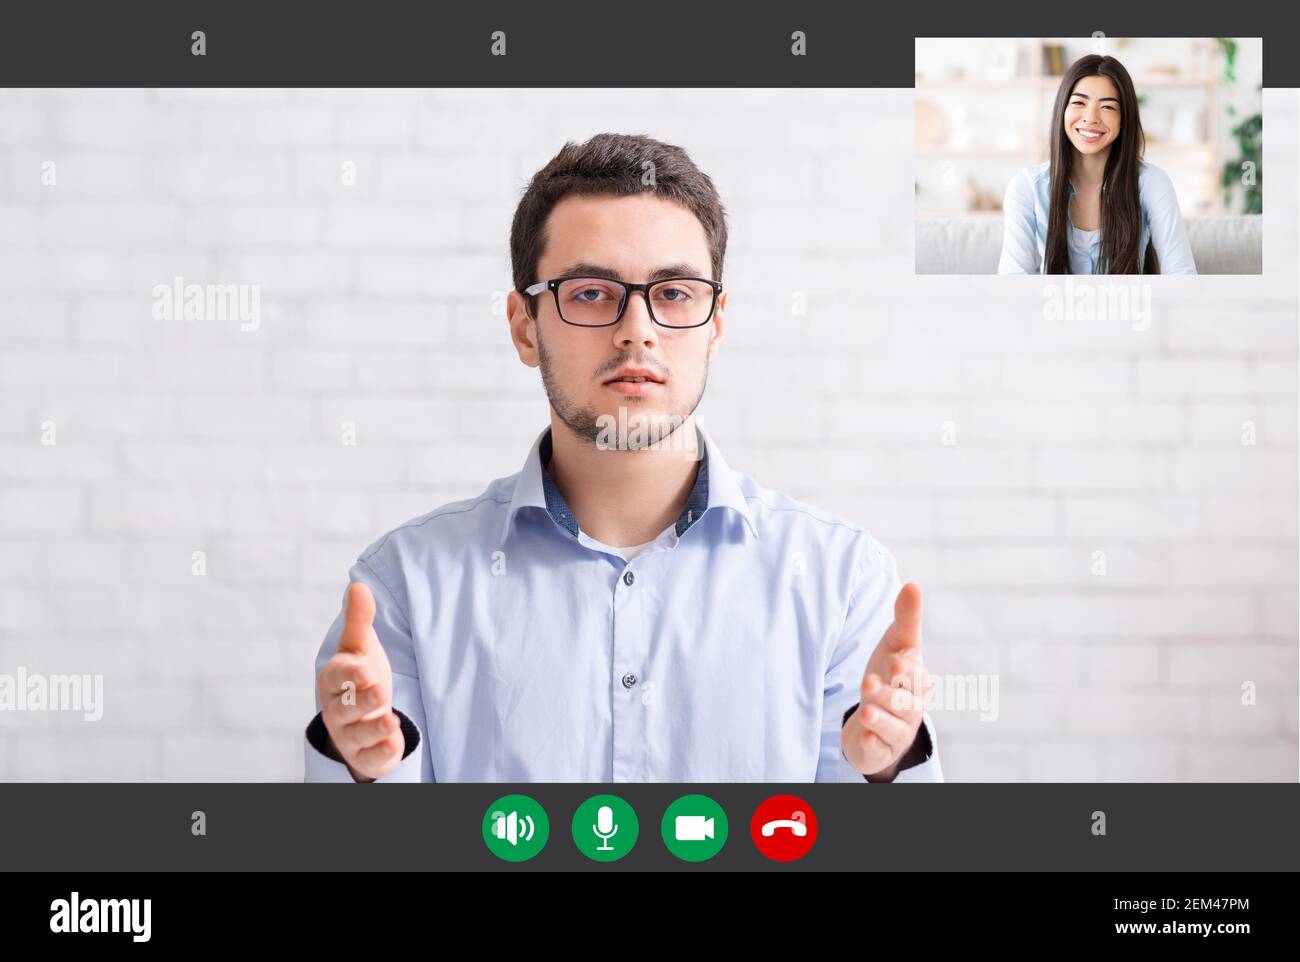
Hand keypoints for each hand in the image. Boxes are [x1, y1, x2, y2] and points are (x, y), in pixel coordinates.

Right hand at [318, 582, 403, 781]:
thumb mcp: (360, 647)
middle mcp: (337, 709)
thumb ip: (359, 620)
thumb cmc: (359, 675)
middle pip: (344, 707)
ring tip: (390, 720)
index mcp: (334, 679)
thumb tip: (359, 586)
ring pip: (357, 734)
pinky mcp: (365, 754)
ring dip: (373, 727)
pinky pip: (369, 758)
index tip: (366, 669)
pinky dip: (380, 752)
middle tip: (378, 689)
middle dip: (361, 699)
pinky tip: (394, 743)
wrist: (362, 714)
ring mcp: (350, 734)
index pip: (336, 676)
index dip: (349, 674)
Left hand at [841, 582, 931, 780]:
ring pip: (892, 726)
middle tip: (869, 683)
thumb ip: (907, 619)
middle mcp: (911, 708)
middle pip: (906, 703)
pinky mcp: (880, 748)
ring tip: (864, 710)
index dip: (907, 670)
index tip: (896, 661)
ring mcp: (896, 730)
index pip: (916, 677)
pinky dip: (873, 743)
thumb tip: (913, 584)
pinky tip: (864, 736)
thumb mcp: (897, 646)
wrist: (878, 716)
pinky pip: (879, 748)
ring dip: (879, 717)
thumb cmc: (891, 675)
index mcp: (917, 681)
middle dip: (890, 694)